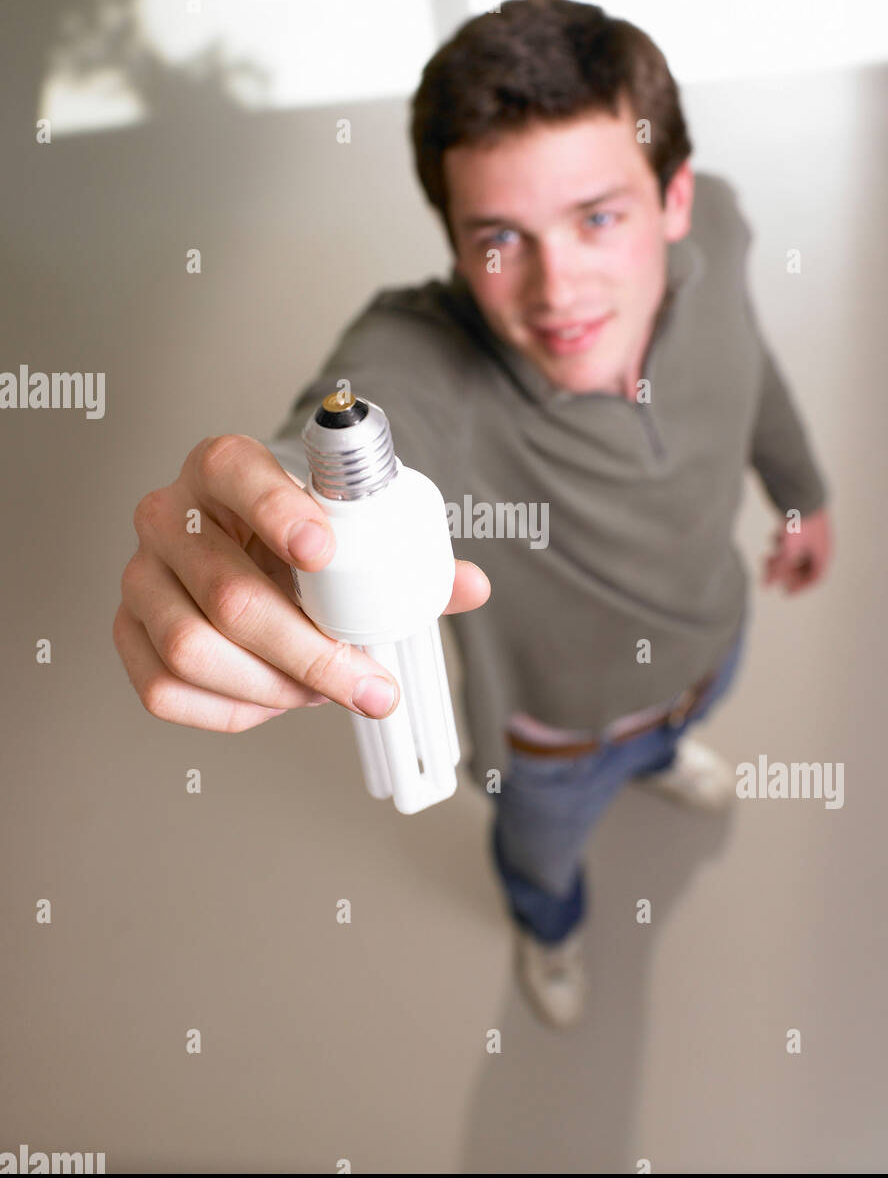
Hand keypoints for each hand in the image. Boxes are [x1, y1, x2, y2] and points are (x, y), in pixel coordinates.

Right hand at [113, 435, 490, 730]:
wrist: (246, 549)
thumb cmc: (300, 538)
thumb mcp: (349, 531)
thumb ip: (410, 556)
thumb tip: (471, 587)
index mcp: (220, 467)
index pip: (236, 473)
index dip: (278, 512)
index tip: (325, 553)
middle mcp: (167, 515)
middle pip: (229, 595)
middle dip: (311, 652)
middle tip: (370, 683)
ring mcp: (139, 576)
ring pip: (194, 649)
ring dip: (274, 687)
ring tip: (324, 692)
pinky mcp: (126, 632)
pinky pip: (166, 689)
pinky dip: (233, 710)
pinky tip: (276, 699)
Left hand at [761, 505, 832, 594]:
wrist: (802, 490)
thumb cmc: (799, 523)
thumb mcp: (787, 550)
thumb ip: (777, 569)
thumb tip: (765, 587)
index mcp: (823, 553)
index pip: (815, 577)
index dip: (800, 587)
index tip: (784, 593)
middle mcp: (821, 543)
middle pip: (805, 565)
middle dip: (786, 571)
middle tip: (769, 574)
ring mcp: (814, 531)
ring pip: (798, 552)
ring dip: (782, 558)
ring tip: (767, 557)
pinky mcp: (805, 520)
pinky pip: (796, 538)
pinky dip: (784, 543)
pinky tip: (774, 537)